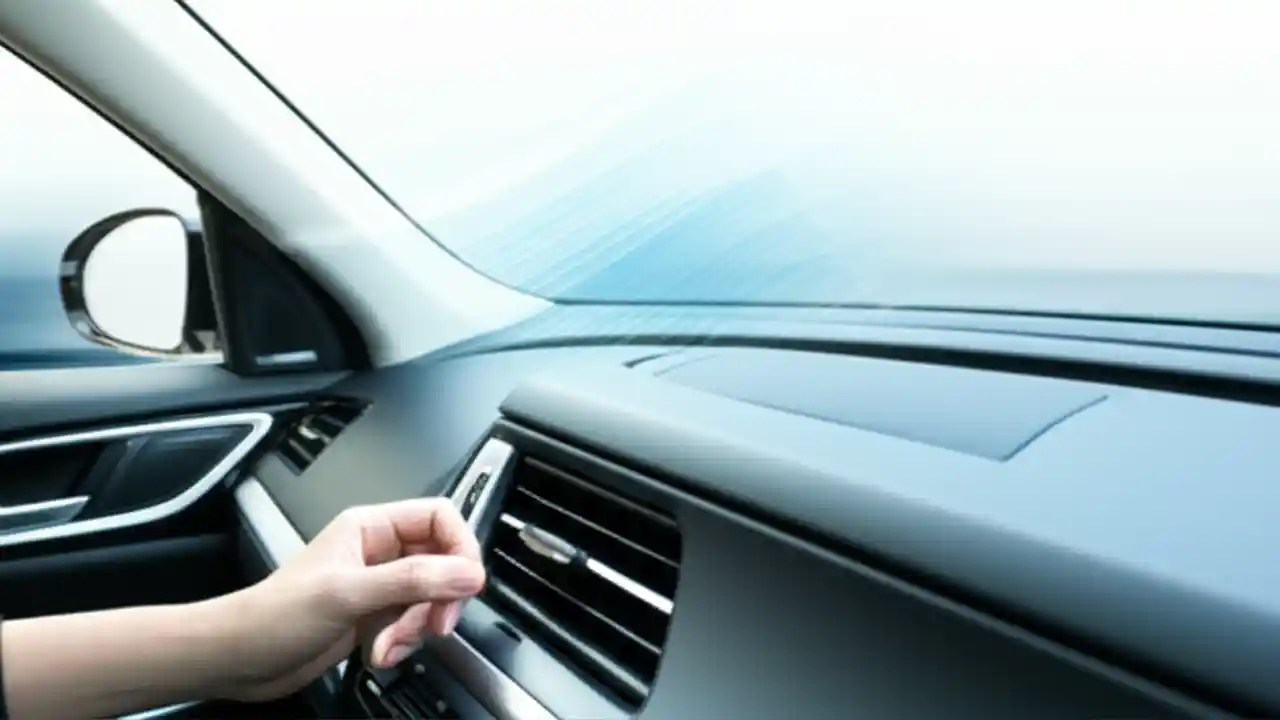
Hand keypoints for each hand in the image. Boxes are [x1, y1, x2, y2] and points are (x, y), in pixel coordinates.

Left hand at [217, 498, 485, 701]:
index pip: (440, 518)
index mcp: (372, 527)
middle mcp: (380, 551)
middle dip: (440, 599)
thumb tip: (468, 573)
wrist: (239, 659)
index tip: (466, 584)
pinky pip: (414, 624)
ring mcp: (380, 586)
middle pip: (443, 562)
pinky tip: (380, 654)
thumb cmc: (275, 615)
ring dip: (419, 628)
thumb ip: (412, 581)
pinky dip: (405, 642)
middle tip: (434, 625)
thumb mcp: (348, 593)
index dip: (461, 548)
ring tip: (389, 646)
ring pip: (431, 597)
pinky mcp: (376, 618)